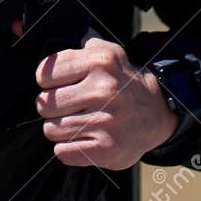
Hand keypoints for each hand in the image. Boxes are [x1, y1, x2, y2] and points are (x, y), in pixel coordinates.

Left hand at [32, 32, 179, 168]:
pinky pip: (63, 152)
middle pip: (44, 104)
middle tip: (72, 107)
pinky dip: (67, 149)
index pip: (44, 75)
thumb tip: (51, 58)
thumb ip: (79, 48)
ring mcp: (105, 122)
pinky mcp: (107, 149)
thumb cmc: (123, 83)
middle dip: (54, 107)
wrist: (157, 114)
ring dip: (60, 129)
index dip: (49, 82)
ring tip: (79, 123)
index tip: (62, 85)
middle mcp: (103, 91)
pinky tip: (82, 140)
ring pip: (51, 129)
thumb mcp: (108, 53)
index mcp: (99, 63)